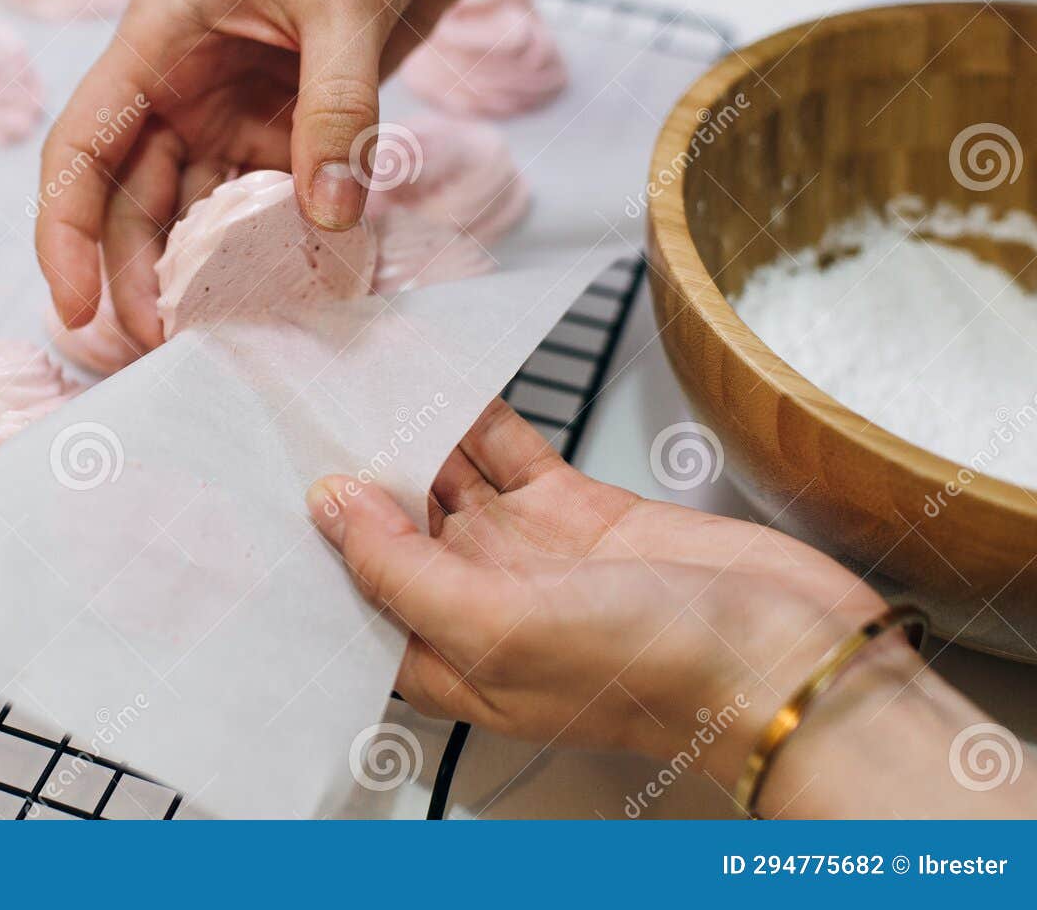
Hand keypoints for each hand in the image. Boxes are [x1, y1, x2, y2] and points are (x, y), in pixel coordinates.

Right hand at [35, 0, 504, 348]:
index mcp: (160, 35)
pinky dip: (278, 242)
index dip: (66, 233)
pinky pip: (270, 195)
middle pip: (134, 195)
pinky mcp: (293, 115)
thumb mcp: (344, 1)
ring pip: (201, 205)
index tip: (76, 307)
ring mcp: (237, 99)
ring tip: (229, 331)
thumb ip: (335, 113)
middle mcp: (184, 75)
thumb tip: (328, 222)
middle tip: (167, 344)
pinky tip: (293, 286)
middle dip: (142, 270)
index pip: (81, 148)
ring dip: (211, 267)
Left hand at [306, 397, 889, 789]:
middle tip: (303, 412)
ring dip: (407, 437)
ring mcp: (530, 555)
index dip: (315, 551)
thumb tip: (331, 509)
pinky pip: (509, 453)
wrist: (785, 649)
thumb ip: (402, 569)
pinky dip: (478, 419)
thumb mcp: (498, 628)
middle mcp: (481, 606)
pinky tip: (443, 384)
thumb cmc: (656, 673)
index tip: (270, 487)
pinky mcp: (578, 511)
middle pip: (393, 532)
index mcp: (450, 659)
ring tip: (358, 383)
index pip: (355, 599)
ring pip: (446, 484)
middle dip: (354, 477)